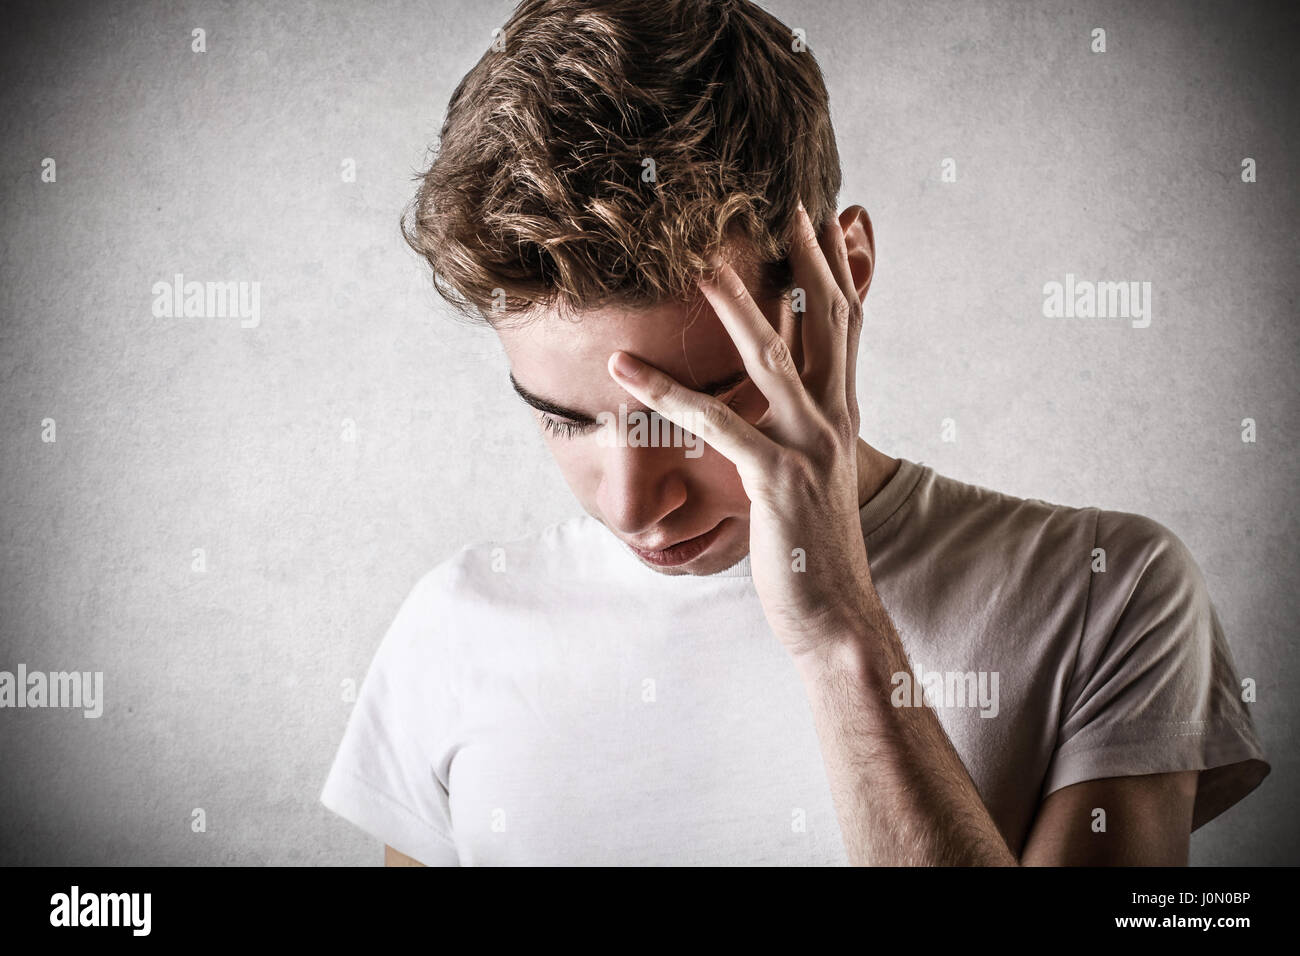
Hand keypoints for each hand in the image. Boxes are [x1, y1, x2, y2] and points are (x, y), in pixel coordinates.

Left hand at [607, 202, 872, 659]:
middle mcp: (834, 421)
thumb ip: (796, 430)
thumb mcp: (812, 478)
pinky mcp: (777, 479)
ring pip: (769, 358)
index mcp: (842, 416)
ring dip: (732, 305)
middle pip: (825, 321)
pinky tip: (626, 368)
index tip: (825, 217)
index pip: (848, 325)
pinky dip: (666, 391)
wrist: (837, 616)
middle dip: (805, 258)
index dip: (838, 269)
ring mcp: (809, 447)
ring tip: (697, 263)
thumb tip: (772, 402)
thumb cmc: (814, 550)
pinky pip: (717, 422)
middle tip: (785, 202)